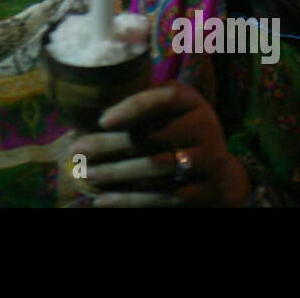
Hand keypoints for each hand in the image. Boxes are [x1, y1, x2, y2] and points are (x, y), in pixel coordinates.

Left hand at [72, 82, 250, 207]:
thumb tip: (90, 108)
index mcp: (190, 101)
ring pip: (155, 168)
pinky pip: (164, 197)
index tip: (102, 120)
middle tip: (77, 150)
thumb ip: (145, 104)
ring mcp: (209, 159)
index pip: (162, 99)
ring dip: (115, 174)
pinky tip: (104, 200)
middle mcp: (204, 127)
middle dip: (109, 145)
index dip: (132, 109)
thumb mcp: (171, 110)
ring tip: (86, 175)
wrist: (221, 174)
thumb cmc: (181, 133)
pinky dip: (130, 200)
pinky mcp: (207, 190)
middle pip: (151, 137)